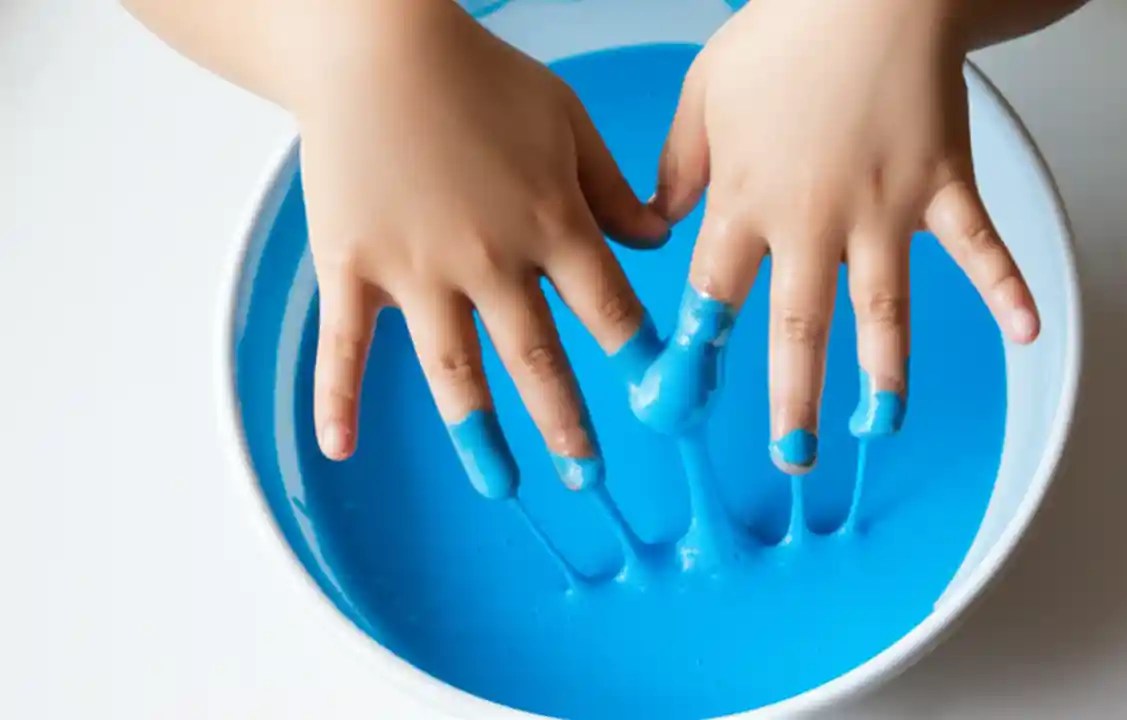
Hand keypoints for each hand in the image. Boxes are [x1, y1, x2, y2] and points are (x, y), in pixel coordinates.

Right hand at [300, 1, 666, 495]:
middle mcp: (491, 259)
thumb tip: (657, 239)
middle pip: (539, 359)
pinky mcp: (353, 264)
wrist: (378, 44)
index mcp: (550, 222)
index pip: (610, 309)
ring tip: (500, 487)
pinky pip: (345, 343)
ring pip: (455, 371)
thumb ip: (612, 189)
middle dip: (568, 423)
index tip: (660, 404)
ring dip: (479, 435)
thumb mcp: (567, 121)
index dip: (638, 357)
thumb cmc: (479, 75)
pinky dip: (336, 397)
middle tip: (589, 476)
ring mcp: (418, 269)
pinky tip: (338, 447)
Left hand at [641, 0, 1038, 471]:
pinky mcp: (943, 186)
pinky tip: (1028, 333)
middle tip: (791, 456)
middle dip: (791, 399)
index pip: (712, 293)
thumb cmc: (781, 34)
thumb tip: (653, 221)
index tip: (687, 400)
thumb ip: (675, 166)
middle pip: (797, 327)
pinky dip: (1007, 288)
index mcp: (746, 200)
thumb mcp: (702, 94)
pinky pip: (979, 246)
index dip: (696, 350)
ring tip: (878, 428)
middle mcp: (812, 219)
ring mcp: (883, 208)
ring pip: (883, 309)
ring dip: (883, 374)